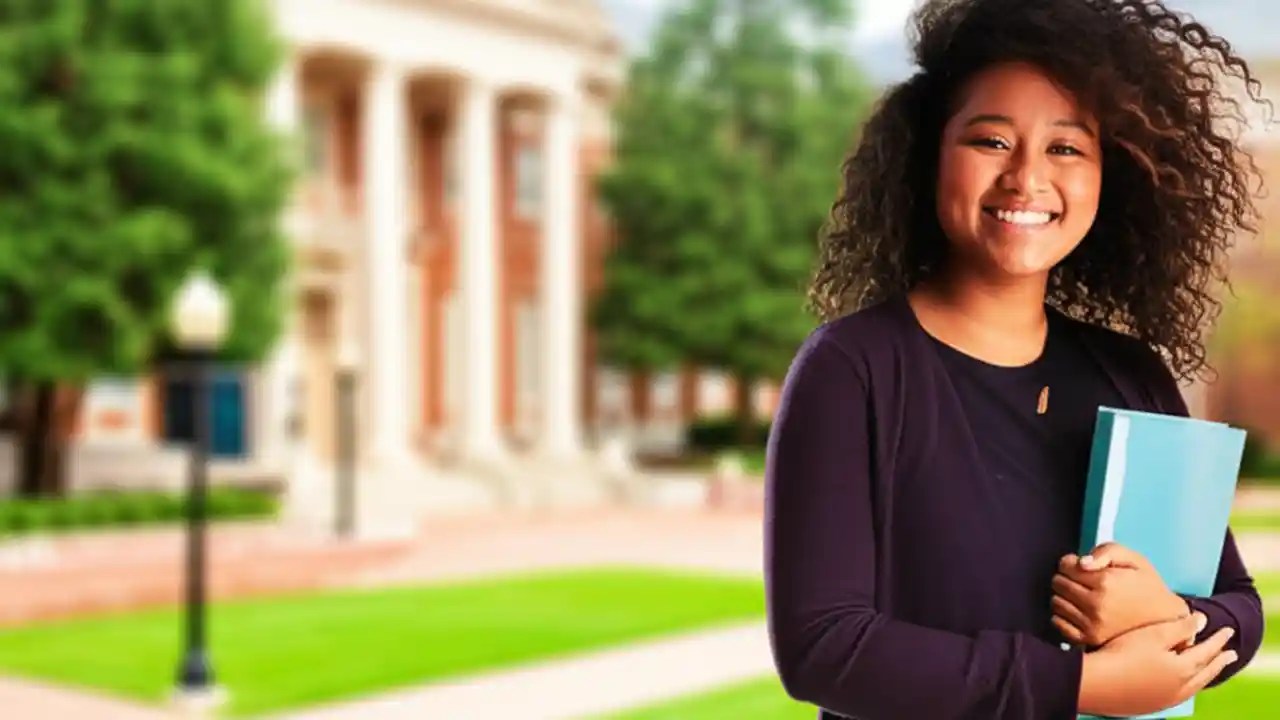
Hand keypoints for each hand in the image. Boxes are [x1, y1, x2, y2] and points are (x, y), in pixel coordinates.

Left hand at [1051, 543, 1188, 646]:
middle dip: (1066, 578)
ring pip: (1055, 602)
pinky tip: (1078, 611)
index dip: (1070, 563)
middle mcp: (1096, 605)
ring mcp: (1092, 625)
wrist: (1165, 619)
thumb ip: (1106, 552)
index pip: (1065, 566)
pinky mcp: (1089, 640)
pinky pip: (1057, 623)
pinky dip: (1062, 615)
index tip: (1081, 567)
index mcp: (1106, 583)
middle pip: (1057, 583)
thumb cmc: (1147, 585)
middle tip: (1081, 581)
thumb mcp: (1134, 559)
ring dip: (1063, 596)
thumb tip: (1080, 563)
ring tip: (1081, 596)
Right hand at [1079, 612, 1237, 716]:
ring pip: (1195, 686)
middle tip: (1231, 654)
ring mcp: (1166, 699)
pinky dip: (1190, 687)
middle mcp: (1180, 687)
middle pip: (1206, 672)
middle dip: (1219, 661)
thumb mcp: (1153, 634)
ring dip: (1207, 675)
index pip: (1207, 650)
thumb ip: (1180, 627)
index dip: (1218, 639)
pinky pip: (1181, 696)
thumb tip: (1203, 620)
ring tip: (1212, 670)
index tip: (1229, 629)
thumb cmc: (1124, 654)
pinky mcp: (1151, 705)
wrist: (1096, 683)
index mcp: (1184, 668)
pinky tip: (1184, 684)